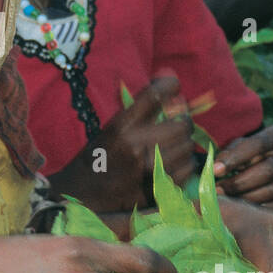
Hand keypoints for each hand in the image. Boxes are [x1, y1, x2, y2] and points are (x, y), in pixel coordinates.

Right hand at [54, 76, 196, 211]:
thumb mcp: (114, 126)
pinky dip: (183, 164)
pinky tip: (169, 165)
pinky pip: (187, 169)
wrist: (84, 195)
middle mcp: (136, 147)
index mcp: (121, 127)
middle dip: (181, 122)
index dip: (170, 86)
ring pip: (187, 147)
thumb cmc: (100, 156)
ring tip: (169, 148)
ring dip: (182, 145)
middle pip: (181, 124)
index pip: (155, 95)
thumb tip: (171, 77)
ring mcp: (149, 171)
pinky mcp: (159, 189)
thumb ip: (143, 104)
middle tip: (174, 126)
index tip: (173, 86)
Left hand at [215, 125, 272, 205]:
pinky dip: (259, 209)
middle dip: (239, 183)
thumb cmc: (256, 151)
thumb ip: (231, 153)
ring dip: (246, 199)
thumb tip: (216, 168)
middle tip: (218, 191)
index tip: (215, 171)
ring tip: (227, 201)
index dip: (235, 159)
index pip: (257, 145)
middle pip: (267, 171)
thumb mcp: (245, 144)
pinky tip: (243, 209)